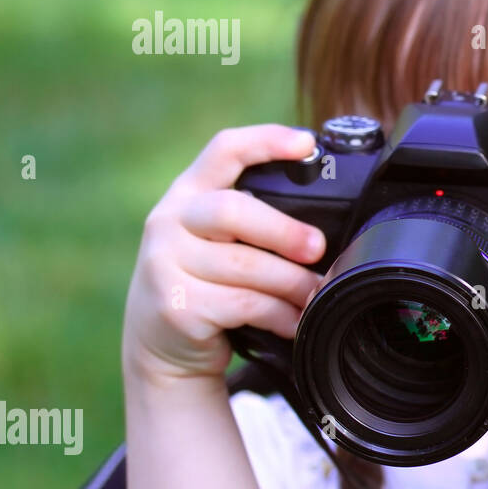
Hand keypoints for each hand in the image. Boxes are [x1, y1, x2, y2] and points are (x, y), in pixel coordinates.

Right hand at [122, 125, 326, 383]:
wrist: (159, 347)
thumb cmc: (206, 284)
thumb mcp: (216, 241)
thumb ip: (252, 221)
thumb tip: (329, 227)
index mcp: (188, 193)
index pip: (224, 150)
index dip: (266, 141)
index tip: (307, 144)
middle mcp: (169, 221)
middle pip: (234, 210)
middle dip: (285, 230)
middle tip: (318, 249)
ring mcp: (165, 263)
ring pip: (246, 265)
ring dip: (293, 283)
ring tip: (316, 293)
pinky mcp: (175, 305)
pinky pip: (244, 304)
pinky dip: (280, 314)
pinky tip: (294, 321)